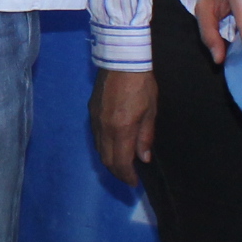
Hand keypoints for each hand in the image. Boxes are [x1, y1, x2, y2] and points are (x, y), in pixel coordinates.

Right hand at [90, 69, 157, 183]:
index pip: (120, 162)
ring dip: (109, 159)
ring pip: (99, 149)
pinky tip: (113, 144)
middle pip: (106, 159)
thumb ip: (145, 136)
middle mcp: (104, 128)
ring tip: (122, 162)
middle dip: (117, 171)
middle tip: (128, 176)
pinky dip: (104, 146)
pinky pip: (96, 136)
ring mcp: (95, 120)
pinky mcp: (91, 111)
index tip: (134, 182)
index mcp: (121, 129)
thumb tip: (144, 158)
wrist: (121, 59)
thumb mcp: (150, 111)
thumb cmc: (142, 84)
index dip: (127, 176)